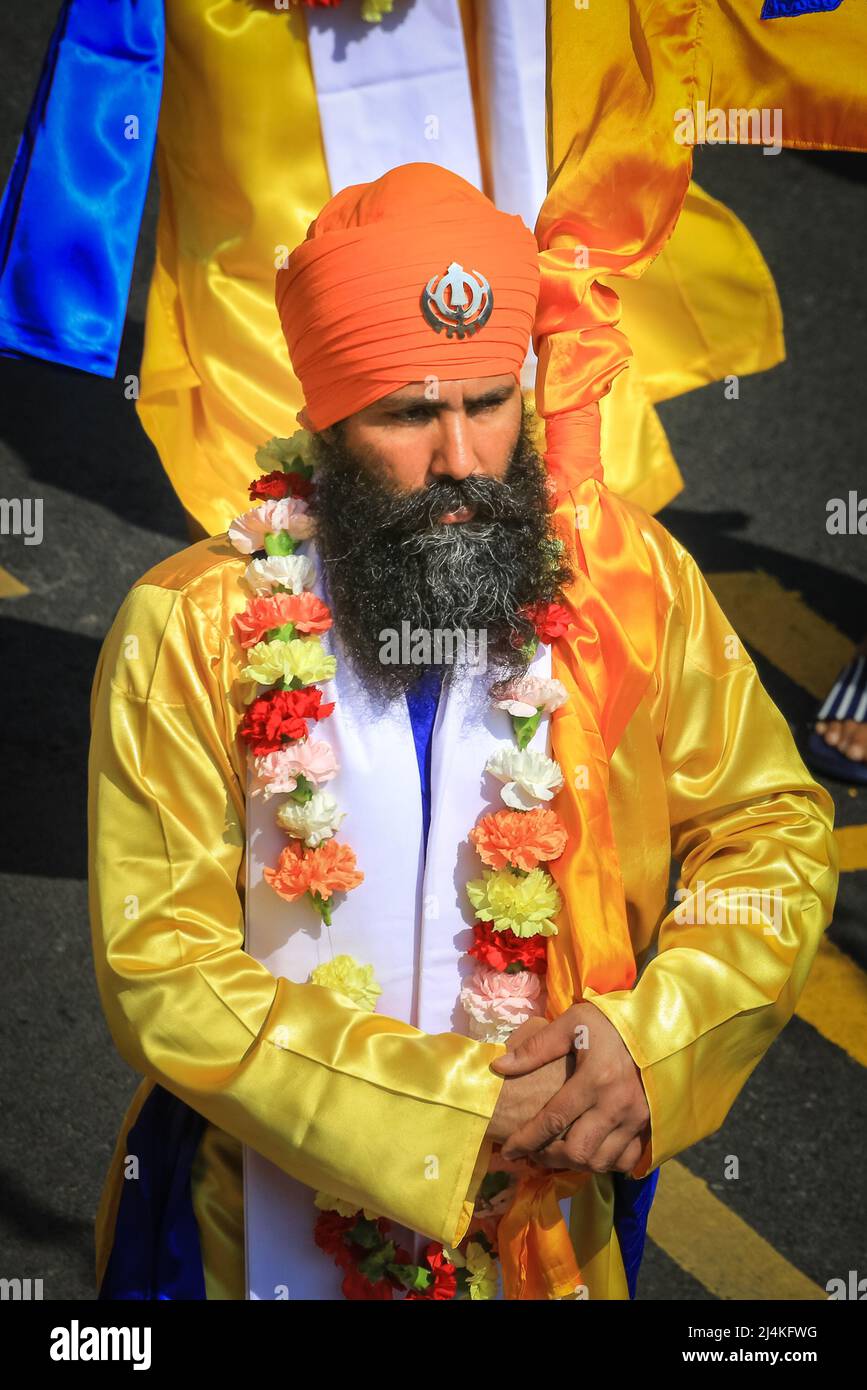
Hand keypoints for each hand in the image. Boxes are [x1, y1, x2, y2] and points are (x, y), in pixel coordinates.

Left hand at [490, 1002, 650, 1175]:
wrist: (660, 1024)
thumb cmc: (610, 1022)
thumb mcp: (572, 1023)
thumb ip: (535, 1048)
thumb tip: (499, 1067)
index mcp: (594, 1080)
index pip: (552, 1121)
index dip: (526, 1140)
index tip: (508, 1151)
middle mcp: (616, 1105)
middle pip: (578, 1151)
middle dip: (550, 1157)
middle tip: (534, 1151)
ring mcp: (636, 1118)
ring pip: (601, 1162)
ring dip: (576, 1163)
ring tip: (559, 1152)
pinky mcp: (649, 1124)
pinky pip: (626, 1160)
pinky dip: (606, 1162)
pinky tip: (592, 1150)